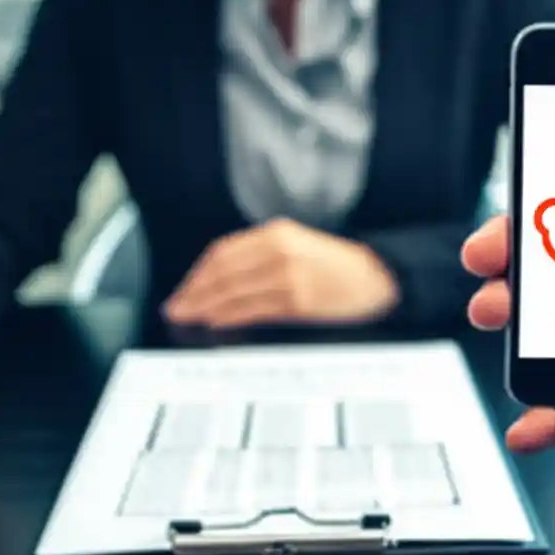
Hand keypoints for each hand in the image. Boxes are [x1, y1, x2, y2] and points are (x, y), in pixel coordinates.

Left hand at [164, 218, 398, 328]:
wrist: (378, 276)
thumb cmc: (338, 265)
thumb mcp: (297, 246)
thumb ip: (261, 256)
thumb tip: (219, 281)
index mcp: (277, 232)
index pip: (223, 252)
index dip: (198, 273)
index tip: (183, 288)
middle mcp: (279, 250)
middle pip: (222, 272)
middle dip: (194, 292)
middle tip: (176, 307)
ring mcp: (288, 275)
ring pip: (233, 292)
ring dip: (205, 306)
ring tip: (189, 317)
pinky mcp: (298, 301)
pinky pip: (253, 310)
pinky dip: (229, 316)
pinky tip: (216, 322)